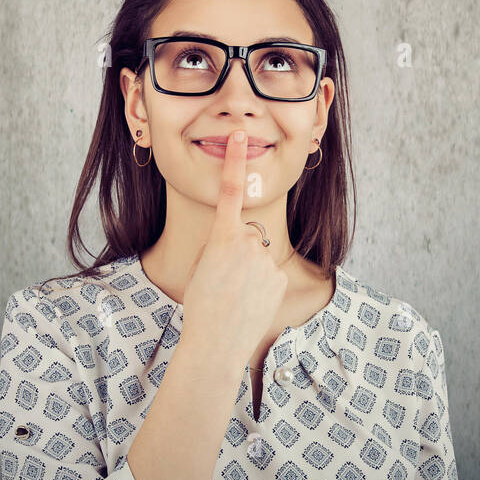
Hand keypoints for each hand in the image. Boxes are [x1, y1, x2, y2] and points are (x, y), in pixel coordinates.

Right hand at [179, 130, 289, 367]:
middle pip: (245, 237)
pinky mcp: (279, 279)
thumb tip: (233, 245)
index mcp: (222, 236)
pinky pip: (269, 276)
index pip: (230, 190)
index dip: (235, 160)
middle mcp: (247, 243)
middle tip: (223, 281)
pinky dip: (261, 288)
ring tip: (235, 297)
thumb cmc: (200, 306)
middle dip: (237, 253)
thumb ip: (218, 247)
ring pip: (257, 259)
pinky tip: (249, 304)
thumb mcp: (199, 267)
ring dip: (249, 273)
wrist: (216, 343)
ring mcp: (266, 261)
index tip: (241, 137)